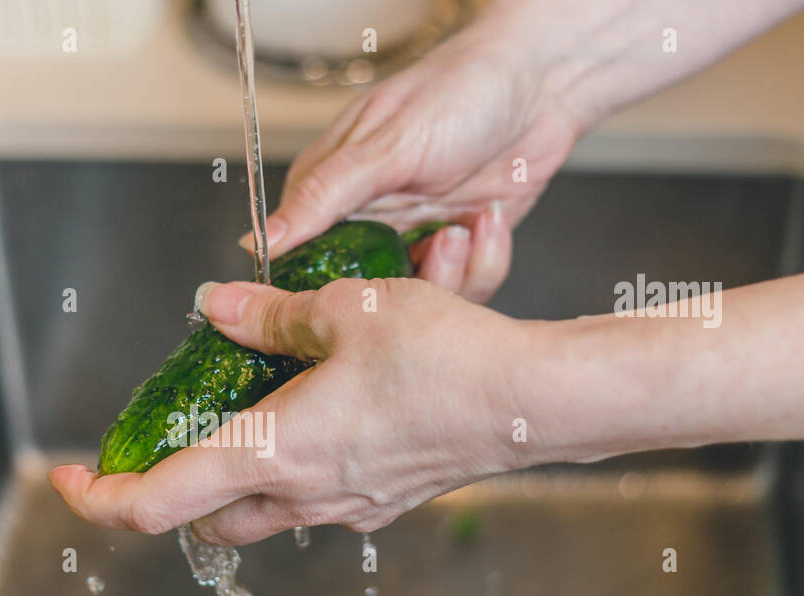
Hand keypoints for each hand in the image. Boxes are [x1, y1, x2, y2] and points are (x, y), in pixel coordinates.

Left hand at [50, 277, 537, 544]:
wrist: (531, 401)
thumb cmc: (446, 359)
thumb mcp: (345, 312)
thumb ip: (269, 315)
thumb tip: (214, 309)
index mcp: (273, 452)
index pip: (155, 503)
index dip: (99, 499)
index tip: (72, 478)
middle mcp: (300, 494)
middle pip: (199, 519)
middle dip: (163, 492)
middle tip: (151, 446)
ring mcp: (341, 506)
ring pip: (253, 514)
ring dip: (222, 482)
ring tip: (225, 422)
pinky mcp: (376, 501)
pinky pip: (305, 500)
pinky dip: (279, 472)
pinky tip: (303, 419)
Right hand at [250, 12, 585, 302]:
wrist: (543, 84)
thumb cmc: (458, 91)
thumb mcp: (383, 146)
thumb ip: (322, 198)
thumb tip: (260, 241)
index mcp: (330, 192)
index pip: (301, 261)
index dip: (318, 290)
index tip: (345, 304)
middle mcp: (368, 222)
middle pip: (363, 295)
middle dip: (401, 288)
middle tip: (430, 250)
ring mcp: (414, 240)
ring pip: (415, 301)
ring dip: (450, 274)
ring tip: (464, 228)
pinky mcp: (459, 254)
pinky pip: (462, 291)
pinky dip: (483, 263)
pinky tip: (489, 222)